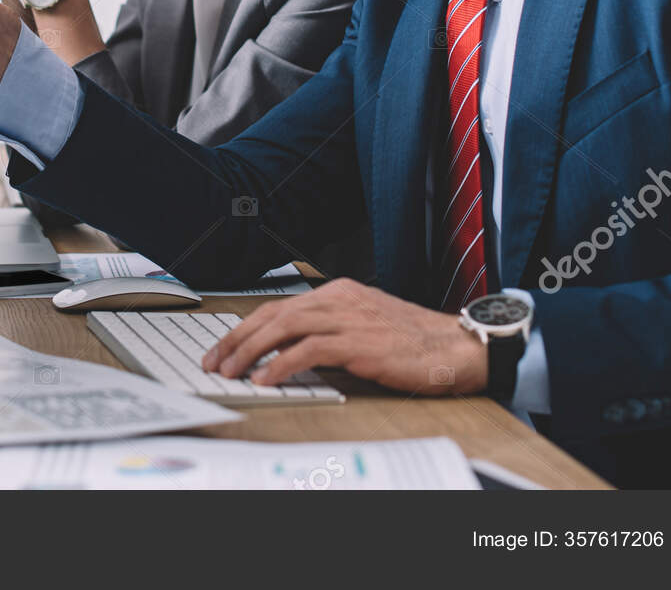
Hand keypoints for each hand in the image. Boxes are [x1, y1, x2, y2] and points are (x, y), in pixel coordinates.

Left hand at [199, 277, 487, 394]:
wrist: (455, 347)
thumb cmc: (414, 341)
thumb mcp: (364, 326)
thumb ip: (328, 332)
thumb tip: (287, 352)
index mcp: (339, 292)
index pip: (280, 306)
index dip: (246, 327)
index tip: (224, 347)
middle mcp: (339, 299)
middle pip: (273, 313)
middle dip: (237, 338)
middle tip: (214, 360)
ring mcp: (348, 318)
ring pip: (283, 328)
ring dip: (250, 351)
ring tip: (231, 371)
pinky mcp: (358, 342)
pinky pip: (307, 350)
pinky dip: (280, 364)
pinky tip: (265, 378)